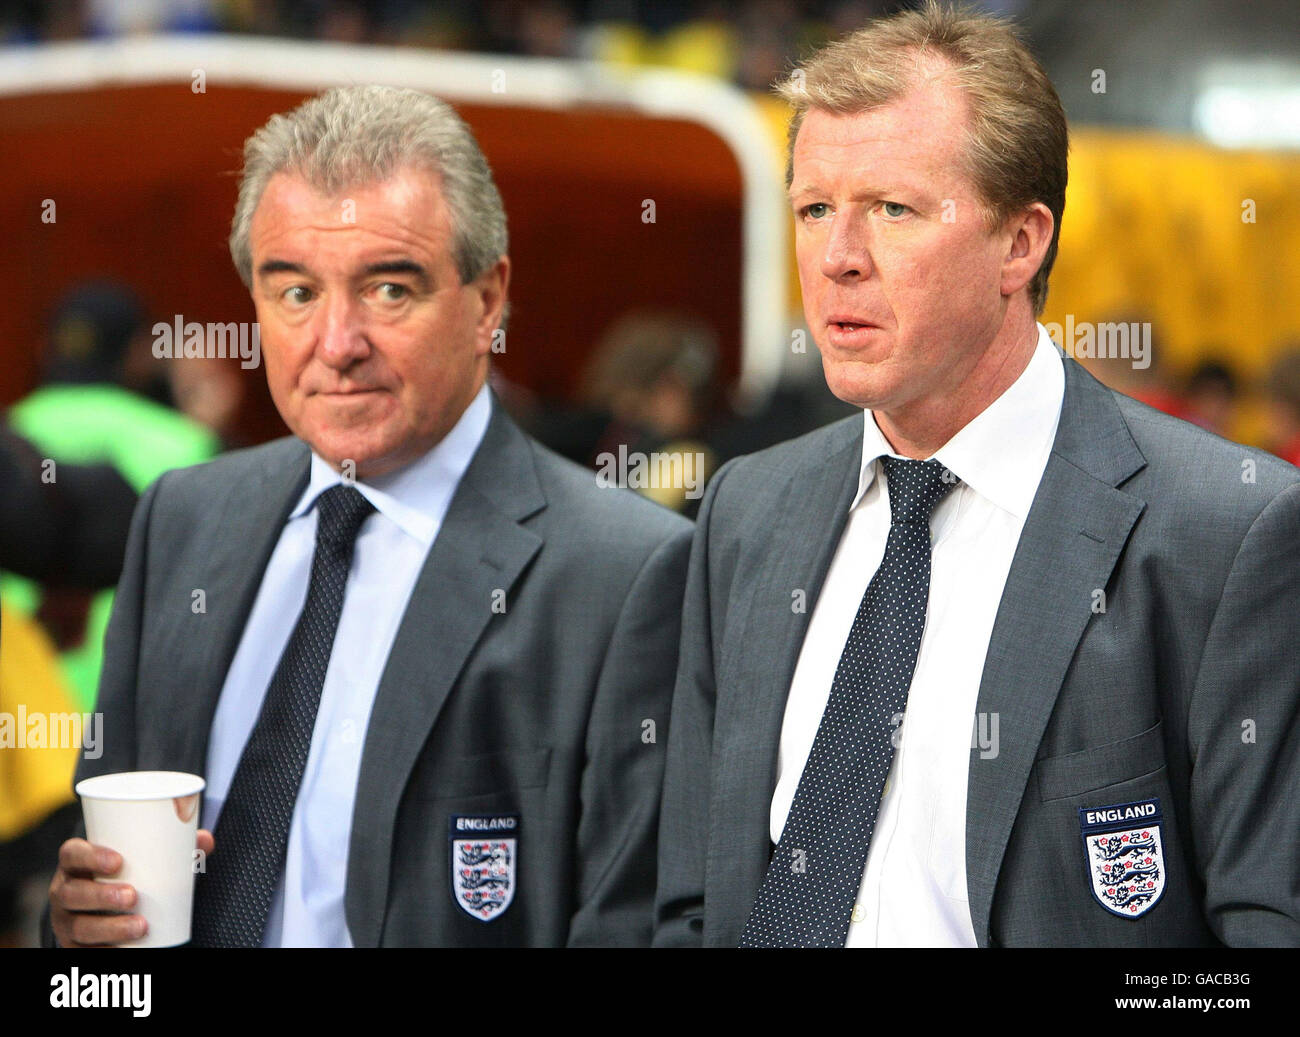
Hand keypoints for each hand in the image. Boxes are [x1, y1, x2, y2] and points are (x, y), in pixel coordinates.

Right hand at [49, 830, 214, 946]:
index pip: (72, 854)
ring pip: (79, 926)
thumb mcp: (140, 858)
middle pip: (72, 893)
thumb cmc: (125, 874)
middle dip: (101, 896)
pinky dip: (101, 952)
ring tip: (141, 926)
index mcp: (77, 863)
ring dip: (109, 928)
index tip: (118, 861)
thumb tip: (207, 840)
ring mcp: (67, 919)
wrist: (101, 904)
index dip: (90, 856)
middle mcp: (65, 890)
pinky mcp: (73, 944)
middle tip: (133, 896)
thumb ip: (174, 846)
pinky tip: (121, 951)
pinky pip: (81, 952)